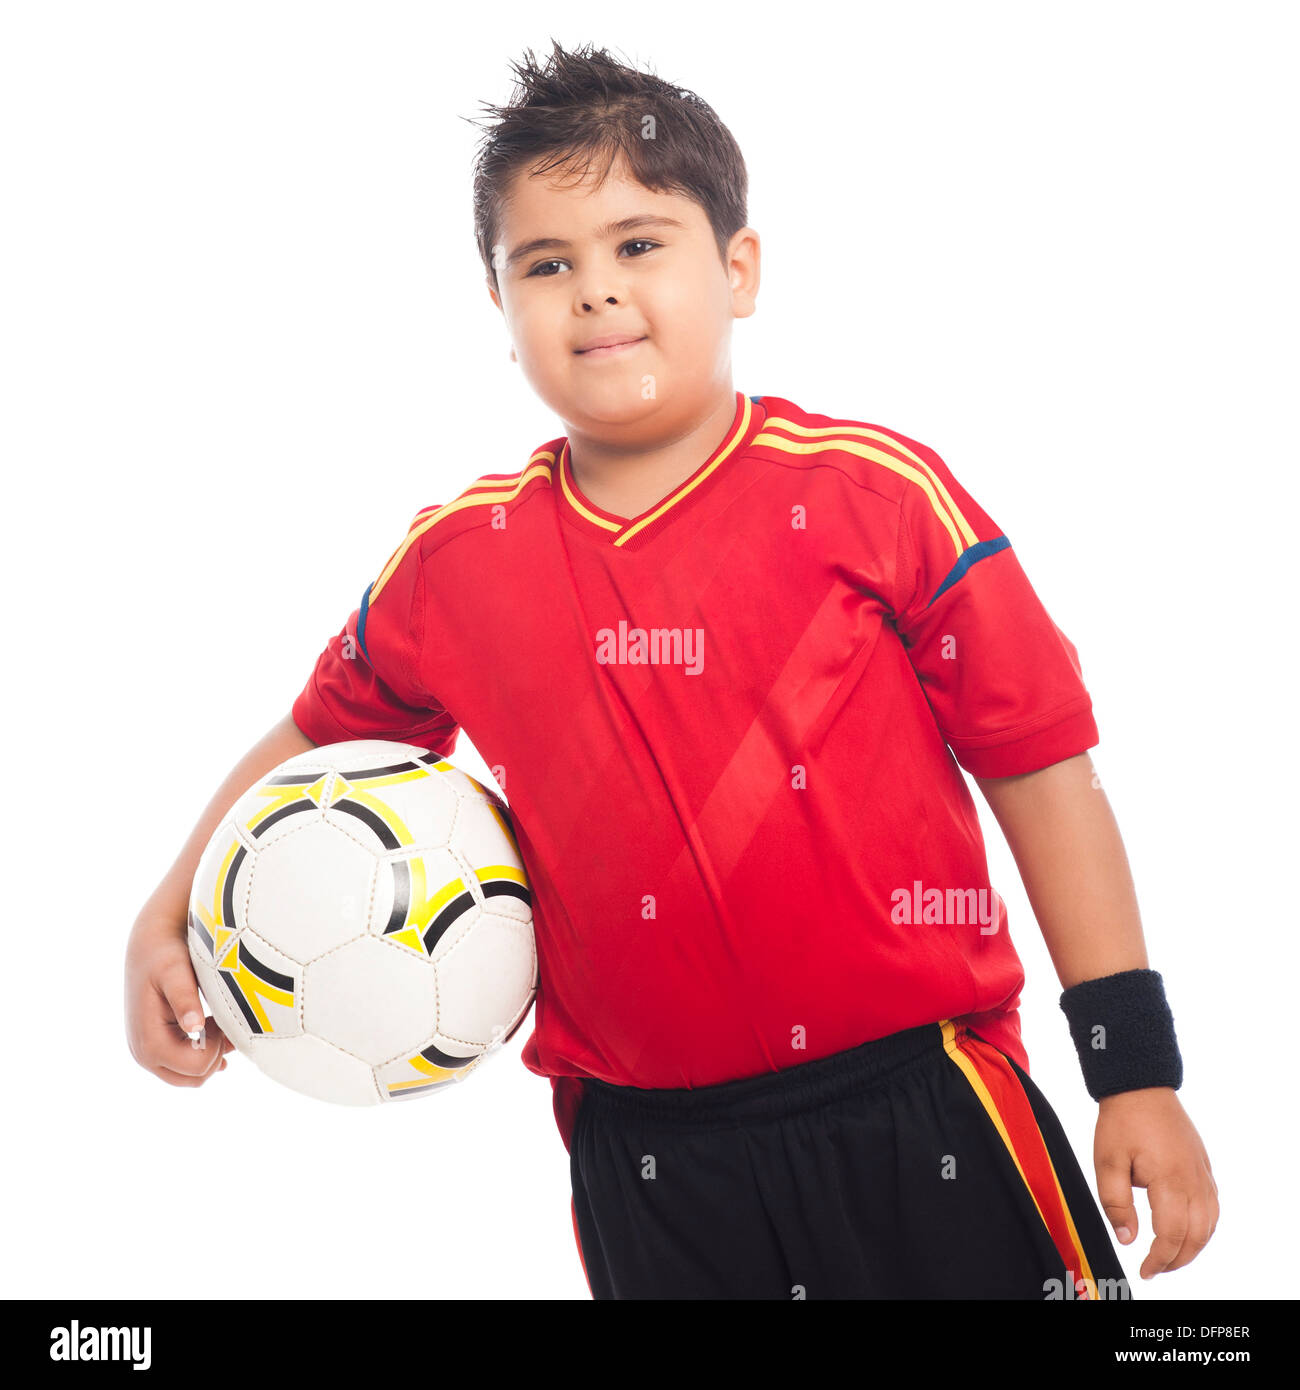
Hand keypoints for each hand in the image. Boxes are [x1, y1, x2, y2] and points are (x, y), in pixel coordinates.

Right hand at [125, 913, 235, 1086]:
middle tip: (223, 1022)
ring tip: (216, 1022)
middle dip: (214, 1054)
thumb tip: (194, 1027)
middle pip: (193, 1079)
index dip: (217, 1047)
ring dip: (209, 1054)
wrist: (148, 945)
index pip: (196, 1067)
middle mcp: (143, 1054)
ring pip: (190, 1076)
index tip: (222, 1019)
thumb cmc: (165, 954)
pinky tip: (213, 1032)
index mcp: (149, 1041)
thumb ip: (185, 999)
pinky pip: (183, 1068)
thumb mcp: (177, 971)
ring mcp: (146, 1054)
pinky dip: (202, 1055)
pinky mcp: (154, 1048)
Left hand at [1094, 1087, 1217, 1278]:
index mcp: (1169, 1180)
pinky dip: (1204, 1227)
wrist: (1140, 1087)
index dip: (1159, 1259)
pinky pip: (1213, 1207)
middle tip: (1155, 1269)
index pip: (1171, 1235)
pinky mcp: (1203, 1166)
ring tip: (1170, 1257)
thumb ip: (1115, 1203)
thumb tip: (1128, 1239)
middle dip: (1177, 1260)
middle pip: (1196, 1236)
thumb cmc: (1121, 1122)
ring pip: (1209, 1224)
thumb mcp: (1106, 1161)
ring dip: (1193, 1247)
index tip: (1144, 1270)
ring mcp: (1202, 1173)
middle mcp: (1193, 1180)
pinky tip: (1188, 1232)